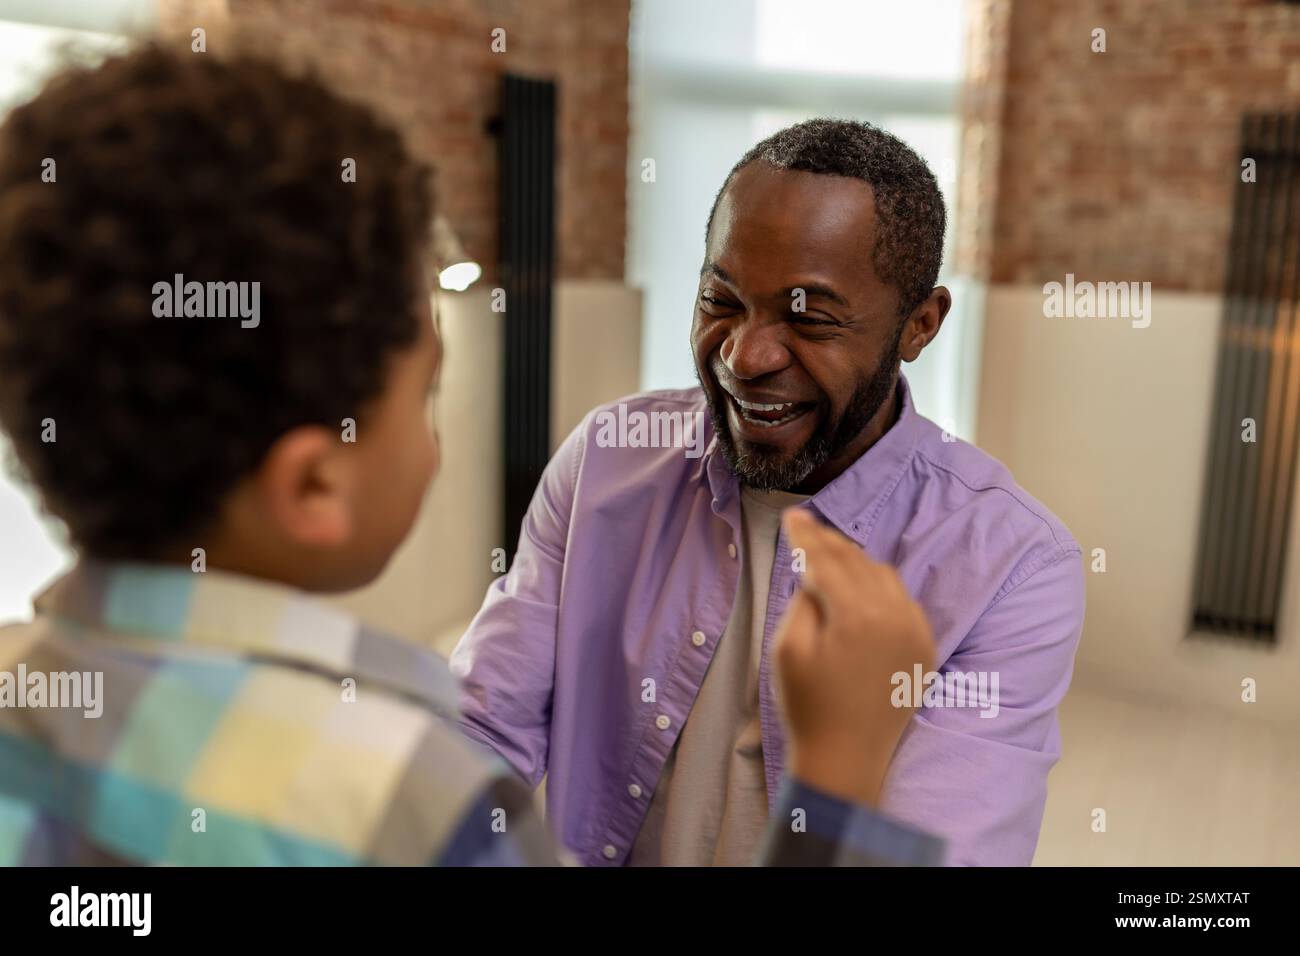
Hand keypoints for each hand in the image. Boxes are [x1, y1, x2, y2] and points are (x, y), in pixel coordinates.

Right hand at [773, 508, 935, 806]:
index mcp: (858, 614)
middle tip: (807, 529)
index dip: (806, 535)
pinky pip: (903, 602)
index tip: (792, 515)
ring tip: (830, 558)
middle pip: (858, 561)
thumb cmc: (808, 705)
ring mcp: (915, 632)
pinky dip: (880, 589)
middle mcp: (895, 616)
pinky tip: (860, 591)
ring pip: (884, 576)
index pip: (827, 559)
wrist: (847, 758)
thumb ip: (803, 601)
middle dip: (830, 544)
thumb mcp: (788, 648)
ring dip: (857, 563)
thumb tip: (816, 574)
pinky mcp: (924, 649)